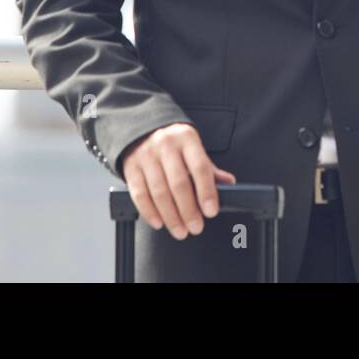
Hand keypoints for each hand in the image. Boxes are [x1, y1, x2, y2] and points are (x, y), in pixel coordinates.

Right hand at [121, 122, 236, 238]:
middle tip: (196, 227)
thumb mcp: (192, 147)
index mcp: (186, 138)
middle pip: (179, 183)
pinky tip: (159, 223)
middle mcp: (166, 145)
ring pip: (159, 192)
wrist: (142, 128)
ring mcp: (146, 156)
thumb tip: (228, 183)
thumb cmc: (173, 143)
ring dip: (171, 216)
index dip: (207, 192)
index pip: (200, 167)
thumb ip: (208, 167)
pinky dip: (149, 212)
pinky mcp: (131, 167)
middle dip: (188, 210)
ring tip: (180, 230)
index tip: (211, 211)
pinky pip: (140, 194)